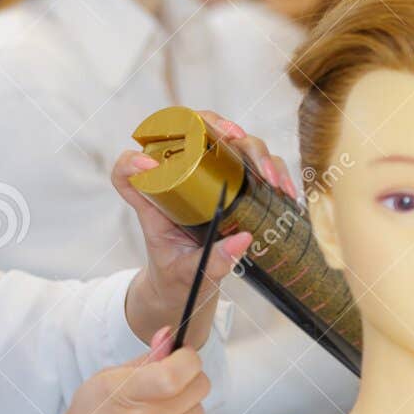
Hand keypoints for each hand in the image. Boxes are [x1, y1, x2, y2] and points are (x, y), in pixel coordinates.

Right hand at [44, 328, 211, 413]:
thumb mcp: (100, 386)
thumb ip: (141, 362)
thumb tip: (170, 337)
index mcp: (119, 393)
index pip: (178, 372)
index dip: (189, 360)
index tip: (185, 358)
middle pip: (197, 389)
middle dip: (190, 382)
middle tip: (170, 388)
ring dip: (183, 412)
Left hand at [114, 110, 298, 347]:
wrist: (187, 287)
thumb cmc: (177, 279)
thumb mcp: (189, 275)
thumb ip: (211, 262)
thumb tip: (244, 238)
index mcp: (154, 202)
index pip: (127, 171)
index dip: (133, 163)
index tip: (150, 167)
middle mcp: (180, 181)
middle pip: (187, 133)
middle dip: (213, 125)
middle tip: (236, 138)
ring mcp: (209, 179)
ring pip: (228, 143)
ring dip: (254, 150)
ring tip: (272, 178)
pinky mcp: (233, 185)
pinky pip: (253, 165)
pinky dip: (273, 169)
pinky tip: (286, 190)